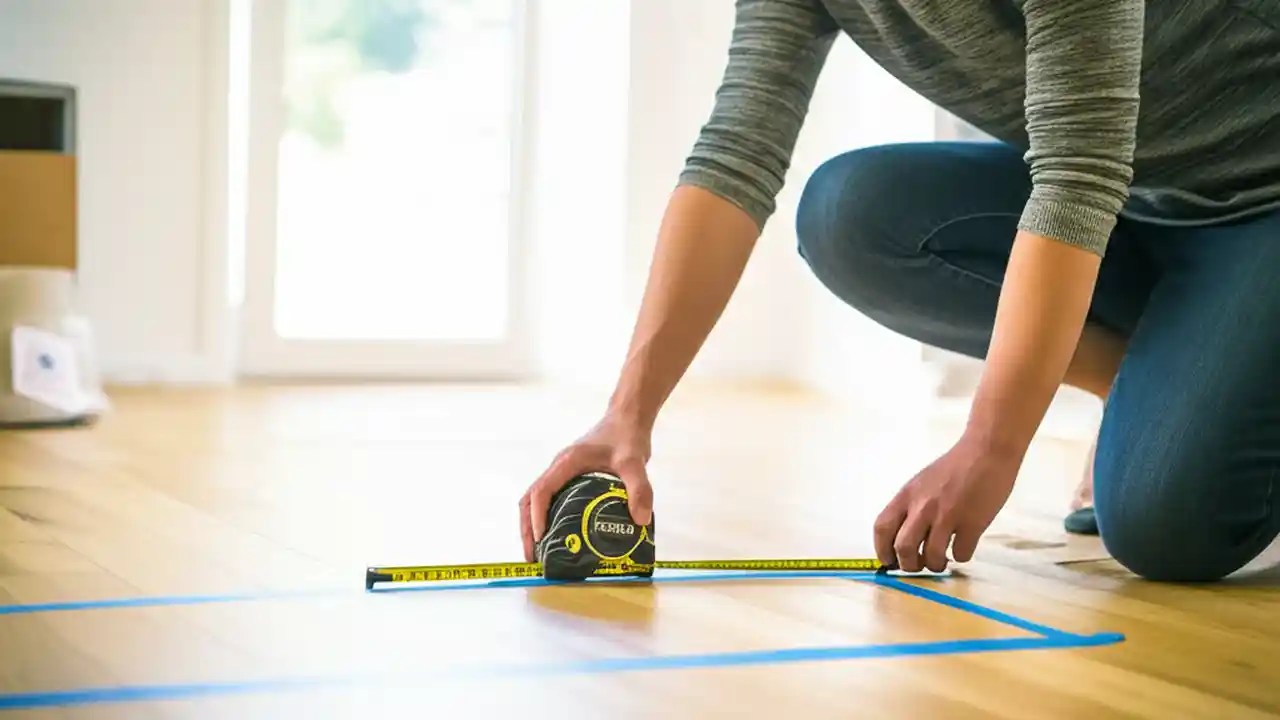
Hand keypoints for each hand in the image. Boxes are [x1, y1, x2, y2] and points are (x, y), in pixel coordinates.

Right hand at [519, 415, 654, 561]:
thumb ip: (639, 489)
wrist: (628, 418)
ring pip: (537, 501)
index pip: (541, 491)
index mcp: (567, 463)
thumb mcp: (635, 462)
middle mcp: (559, 468)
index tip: (541, 539)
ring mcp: (562, 472)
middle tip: (533, 557)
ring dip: (533, 525)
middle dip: (528, 529)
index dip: (537, 517)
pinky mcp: (571, 477)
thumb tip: (639, 521)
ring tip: (540, 552)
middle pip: (530, 500)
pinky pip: (550, 499)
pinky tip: (559, 536)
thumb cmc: (627, 436)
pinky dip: (546, 518)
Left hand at [873, 434, 1021, 571]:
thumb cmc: (954, 467)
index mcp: (907, 495)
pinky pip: (961, 553)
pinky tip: (963, 547)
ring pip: (932, 556)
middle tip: (919, 565)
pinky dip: (961, 556)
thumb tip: (902, 539)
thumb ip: (911, 506)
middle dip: (909, 565)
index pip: (882, 529)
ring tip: (942, 561)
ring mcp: (948, 515)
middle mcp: (923, 506)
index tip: (890, 562)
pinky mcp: (973, 523)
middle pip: (903, 548)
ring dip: (936, 565)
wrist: (987, 451)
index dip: (882, 551)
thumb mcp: (921, 483)